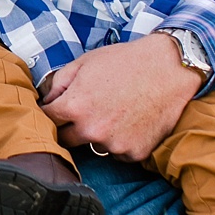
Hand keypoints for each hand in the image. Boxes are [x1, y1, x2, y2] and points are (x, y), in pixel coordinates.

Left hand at [40, 33, 204, 160]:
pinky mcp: (135, 153)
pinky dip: (121, 141)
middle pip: (66, 140)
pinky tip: (131, 121)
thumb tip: (45, 101)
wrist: (168, 68)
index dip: (48, 113)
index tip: (53, 111)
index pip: (47, 120)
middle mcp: (92, 131)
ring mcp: (114, 145)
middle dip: (69, 127)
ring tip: (115, 112)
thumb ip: (58, 83)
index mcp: (75, 107)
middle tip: (84, 111)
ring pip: (94, 146)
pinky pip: (118, 153)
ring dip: (97, 135)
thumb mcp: (84, 63)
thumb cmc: (125, 61)